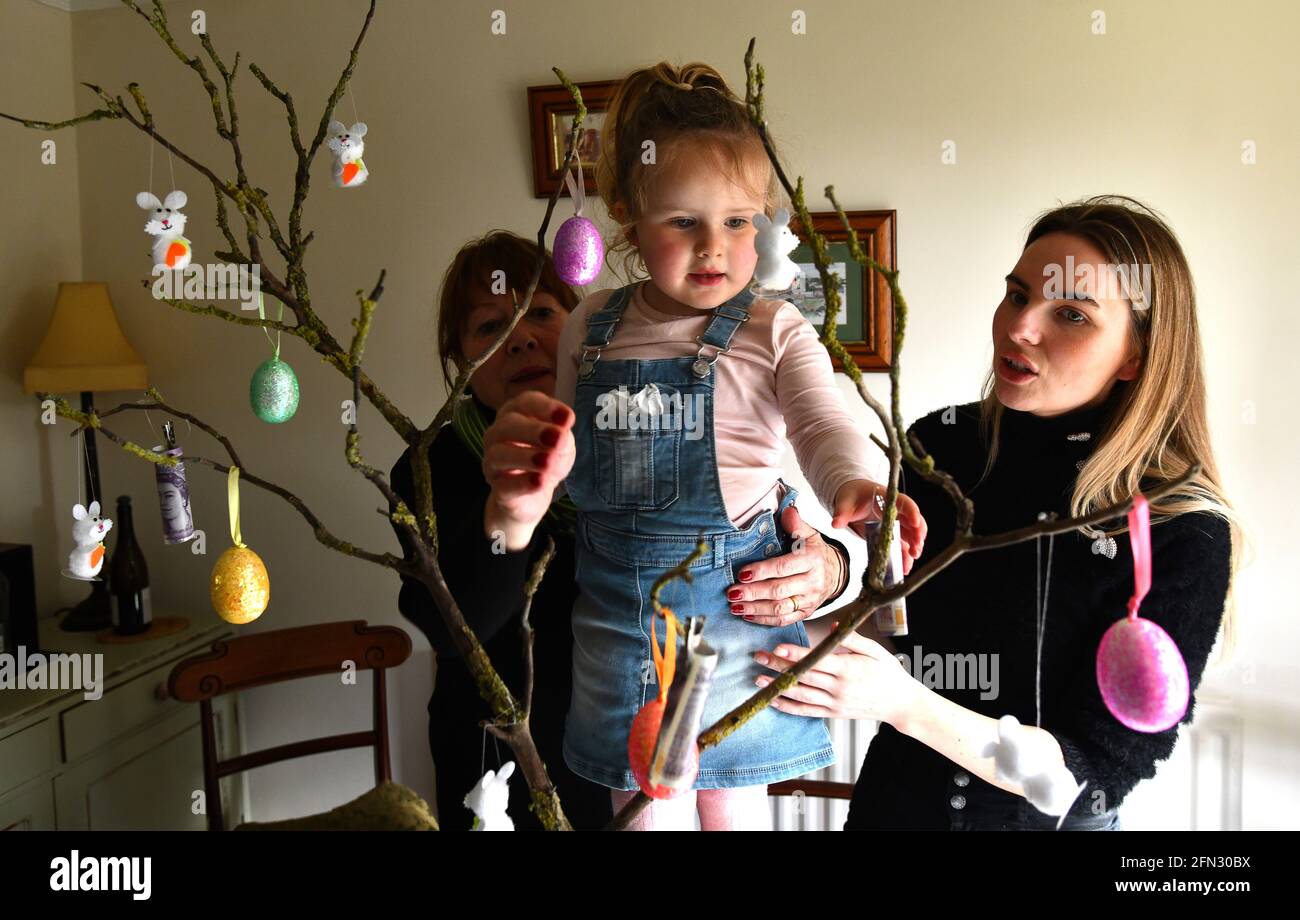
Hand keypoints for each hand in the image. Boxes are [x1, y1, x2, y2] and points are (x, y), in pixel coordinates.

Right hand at [482, 392, 574, 548]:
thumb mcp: (562, 446)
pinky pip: (505, 485)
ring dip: (526, 457)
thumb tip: (560, 435)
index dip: (546, 409)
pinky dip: (523, 483)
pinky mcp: (497, 488)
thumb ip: (563, 438)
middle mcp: (499, 434)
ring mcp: (493, 461)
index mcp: (517, 414)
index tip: (568, 418)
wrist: (531, 496)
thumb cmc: (547, 459)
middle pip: (508, 425)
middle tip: (558, 438)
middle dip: (534, 431)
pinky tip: (541, 482)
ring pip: (499, 454)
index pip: (526, 403)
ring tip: (548, 462)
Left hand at [724, 504, 846, 625]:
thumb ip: (796, 524)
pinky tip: (748, 616)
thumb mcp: (809, 534)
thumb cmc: (815, 552)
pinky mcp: (805, 612)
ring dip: (755, 609)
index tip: (741, 574)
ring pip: (780, 608)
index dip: (761, 571)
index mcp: (812, 560)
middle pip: (779, 590)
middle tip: (732, 592)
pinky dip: (764, 620)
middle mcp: (812, 582)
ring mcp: (809, 600)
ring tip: (735, 606)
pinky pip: (784, 620)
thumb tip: (787, 512)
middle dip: (753, 592)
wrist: (835, 572)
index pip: (783, 567)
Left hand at [753, 624, 919, 724]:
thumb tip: (834, 625)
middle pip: (803, 676)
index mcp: (848, 669)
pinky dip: (789, 707)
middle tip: (758, 657)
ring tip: (758, 680)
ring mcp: (834, 703)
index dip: (796, 654)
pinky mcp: (833, 713)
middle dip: (778, 666)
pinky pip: (807, 711)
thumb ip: (852, 639)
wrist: (901, 704)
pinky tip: (774, 701)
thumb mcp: (875, 651)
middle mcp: (838, 688)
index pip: (816, 660)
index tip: (778, 647)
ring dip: (778, 688)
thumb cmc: (889, 674)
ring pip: (801, 695)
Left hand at [831, 479, 927, 574]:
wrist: (851, 498)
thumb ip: (841, 512)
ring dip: (913, 547)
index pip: (905, 503)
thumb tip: (836, 523)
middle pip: (912, 522)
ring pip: (909, 536)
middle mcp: (895, 512)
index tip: (915, 522)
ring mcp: (894, 524)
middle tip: (916, 547)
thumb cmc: (851, 496)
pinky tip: (904, 567)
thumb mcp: (845, 502)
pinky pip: (900, 546)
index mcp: (887, 499)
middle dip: (917, 534)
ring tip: (913, 558)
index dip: (912, 512)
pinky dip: (903, 556)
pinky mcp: (890, 535)